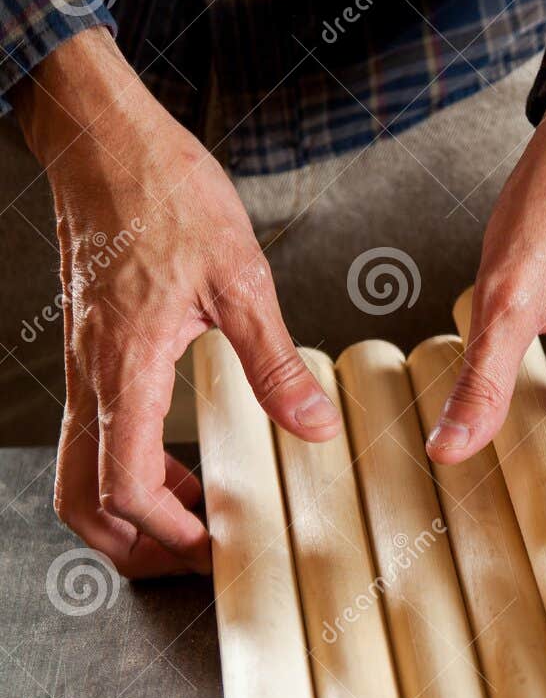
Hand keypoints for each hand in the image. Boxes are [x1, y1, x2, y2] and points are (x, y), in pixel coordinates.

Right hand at [13, 29, 341, 577]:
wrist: (101, 137)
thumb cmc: (160, 191)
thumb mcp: (240, 279)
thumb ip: (274, 364)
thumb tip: (313, 428)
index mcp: (124, 371)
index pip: (127, 487)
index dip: (170, 534)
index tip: (215, 547)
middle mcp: (90, 380)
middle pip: (85, 502)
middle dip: (135, 548)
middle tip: (195, 560)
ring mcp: (80, 370)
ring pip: (79, 476)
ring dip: (127, 517)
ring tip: (191, 523)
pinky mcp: (86, 355)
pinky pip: (92, 439)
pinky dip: (128, 473)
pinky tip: (179, 467)